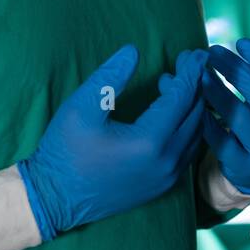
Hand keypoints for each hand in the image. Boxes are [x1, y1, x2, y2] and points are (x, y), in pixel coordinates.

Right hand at [19, 47, 206, 238]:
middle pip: (195, 114)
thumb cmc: (64, 151)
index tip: (195, 53)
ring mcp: (166, 178)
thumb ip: (109, 76)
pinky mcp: (160, 186)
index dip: (190, 72)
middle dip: (194, 85)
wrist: (54, 198)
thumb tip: (133, 50)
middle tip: (186, 62)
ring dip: (191, 106)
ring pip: (195, 134)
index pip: (182, 98)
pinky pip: (186, 151)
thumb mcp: (81, 106)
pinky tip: (170, 114)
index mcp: (150, 141)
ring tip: (172, 84)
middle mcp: (166, 162)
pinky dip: (186, 127)